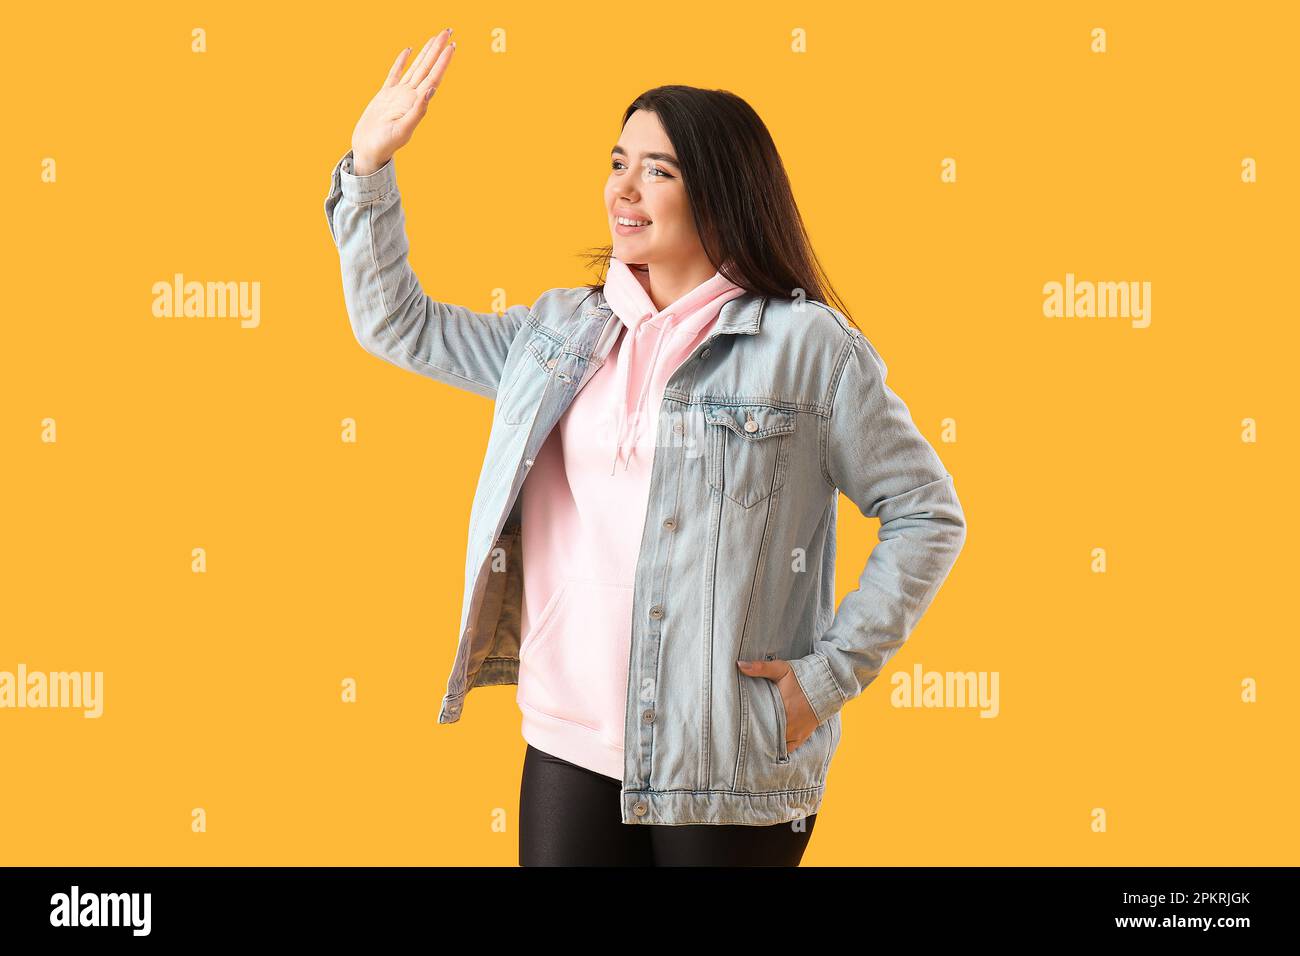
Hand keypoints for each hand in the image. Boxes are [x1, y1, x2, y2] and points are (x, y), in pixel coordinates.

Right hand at [351, 29, 456, 175]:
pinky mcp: (385, 95)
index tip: (452, 46)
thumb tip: (431, 90)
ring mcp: (398, 94)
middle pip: (427, 67)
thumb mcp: (403, 130)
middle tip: (448, 31)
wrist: (369, 151)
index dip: (443, 61)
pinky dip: (402, 61)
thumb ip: (418, 111)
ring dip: (426, 52)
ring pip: (415, 67)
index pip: (434, 77)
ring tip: (435, 38)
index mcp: (416, 103)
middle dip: (438, 49)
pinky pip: (395, 73)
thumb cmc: (385, 145)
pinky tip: (409, 50)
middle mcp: (410, 96)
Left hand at [736, 658, 818, 753]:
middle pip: (766, 736)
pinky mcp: (802, 737)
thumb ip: (760, 668)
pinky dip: (779, 749)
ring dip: (766, 743)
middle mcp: (788, 725)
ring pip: (776, 745)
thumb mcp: (780, 669)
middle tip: (742, 736)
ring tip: (753, 743)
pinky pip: (788, 750)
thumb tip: (739, 665)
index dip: (747, 727)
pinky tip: (769, 748)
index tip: (738, 727)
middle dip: (755, 736)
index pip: (758, 724)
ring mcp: (795, 733)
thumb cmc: (801, 677)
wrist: (826, 684)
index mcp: (780, 709)